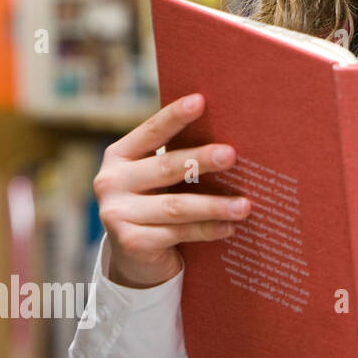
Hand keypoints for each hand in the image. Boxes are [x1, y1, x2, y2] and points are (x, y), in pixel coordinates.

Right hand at [93, 93, 252, 288]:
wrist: (136, 257)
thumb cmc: (158, 203)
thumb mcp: (161, 178)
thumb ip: (180, 159)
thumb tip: (231, 139)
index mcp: (119, 155)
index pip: (151, 132)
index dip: (174, 116)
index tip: (200, 101)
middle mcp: (111, 181)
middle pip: (166, 167)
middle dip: (201, 160)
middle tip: (231, 155)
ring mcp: (116, 213)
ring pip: (176, 206)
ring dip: (215, 205)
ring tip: (245, 205)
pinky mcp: (130, 242)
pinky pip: (178, 233)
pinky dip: (208, 230)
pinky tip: (230, 227)